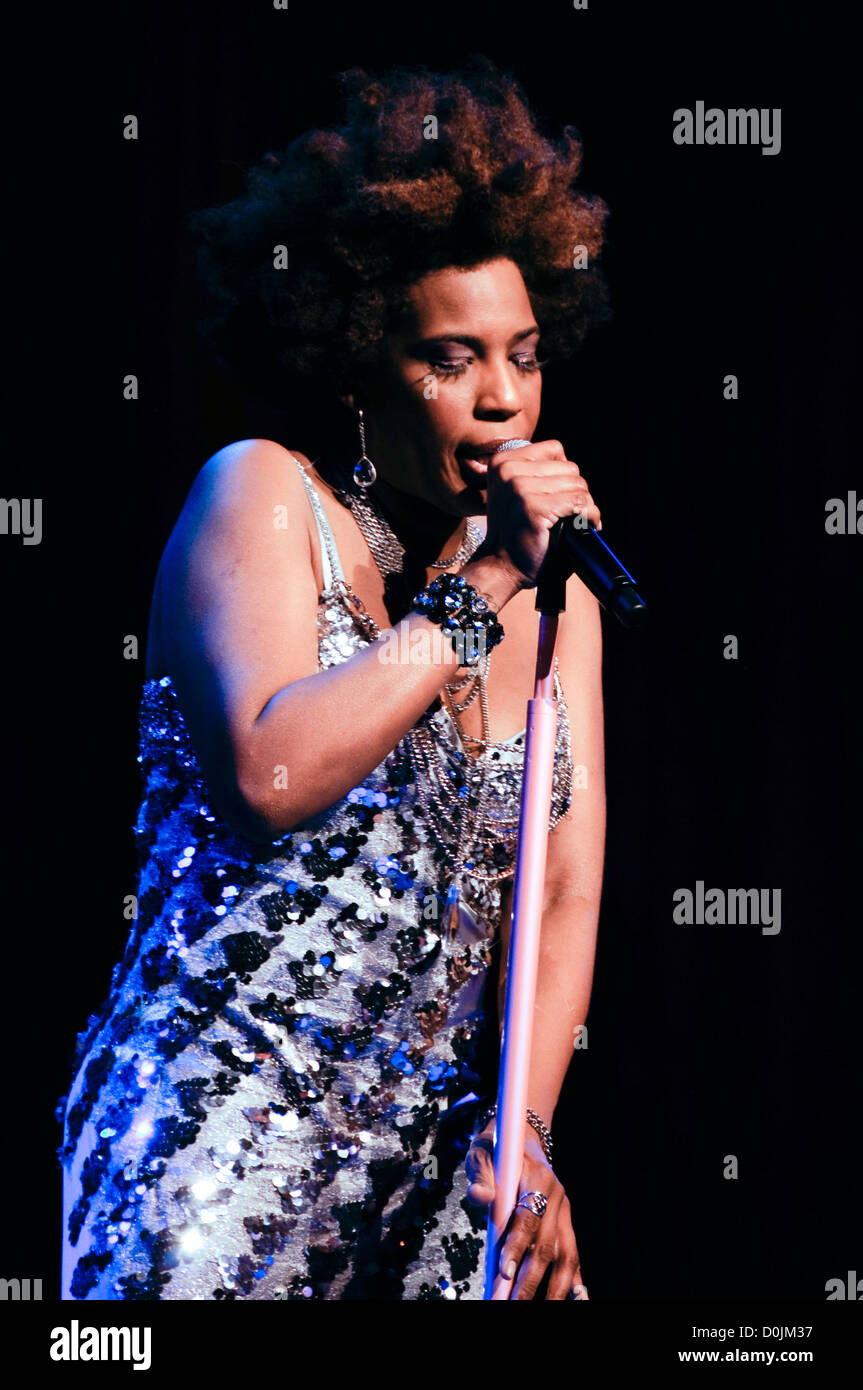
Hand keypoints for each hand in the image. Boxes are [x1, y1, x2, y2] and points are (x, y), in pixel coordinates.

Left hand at [465, 1121, 588, 1299]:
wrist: (523, 1137)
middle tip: (511, 1302)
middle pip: (547, 1245)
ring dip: (554, 1288)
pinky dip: (575, 1280)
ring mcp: (564, 1212)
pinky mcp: (566, 1224)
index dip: (517, 1246)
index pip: (528, 1217)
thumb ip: (481, 1176)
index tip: (503, 1272)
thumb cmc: (498, 1148)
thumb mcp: (483, 1153)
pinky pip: (573, 1254)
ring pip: (566, 1255)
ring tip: (541, 1307)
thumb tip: (479, 1198)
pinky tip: (576, 1299)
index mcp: (537, 1177)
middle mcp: (556, 1196)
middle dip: (530, 1279)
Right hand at [481, 439, 601, 588]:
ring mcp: (520, 488)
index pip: (554, 449)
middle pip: (570, 467)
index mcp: (503, 460)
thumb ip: (535, 471)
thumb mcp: (515, 492)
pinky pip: (579, 502)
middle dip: (576, 492)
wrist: (501, 566)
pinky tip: (584, 526)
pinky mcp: (534, 507)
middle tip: (571, 514)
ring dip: (584, 506)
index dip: (564, 473)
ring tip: (575, 522)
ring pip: (578, 484)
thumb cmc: (515, 533)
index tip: (561, 495)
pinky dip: (590, 516)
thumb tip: (569, 461)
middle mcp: (508, 470)